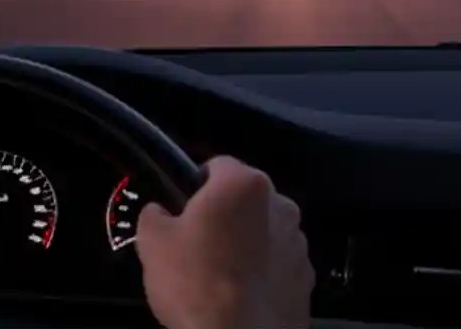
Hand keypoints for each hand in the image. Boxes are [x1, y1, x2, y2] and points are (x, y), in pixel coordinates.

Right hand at [136, 156, 312, 328]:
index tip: (183, 211)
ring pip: (265, 231)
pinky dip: (264, 272)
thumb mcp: (153, 243)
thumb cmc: (195, 282)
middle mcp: (281, 204)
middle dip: (225, 215)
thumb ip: (154, 215)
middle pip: (245, 199)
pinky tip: (242, 294)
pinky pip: (279, 264)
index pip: (217, 165)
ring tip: (221, 275)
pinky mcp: (308, 276)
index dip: (195, 186)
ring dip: (247, 243)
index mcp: (244, 183)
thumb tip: (160, 212)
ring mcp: (299, 242)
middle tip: (197, 245)